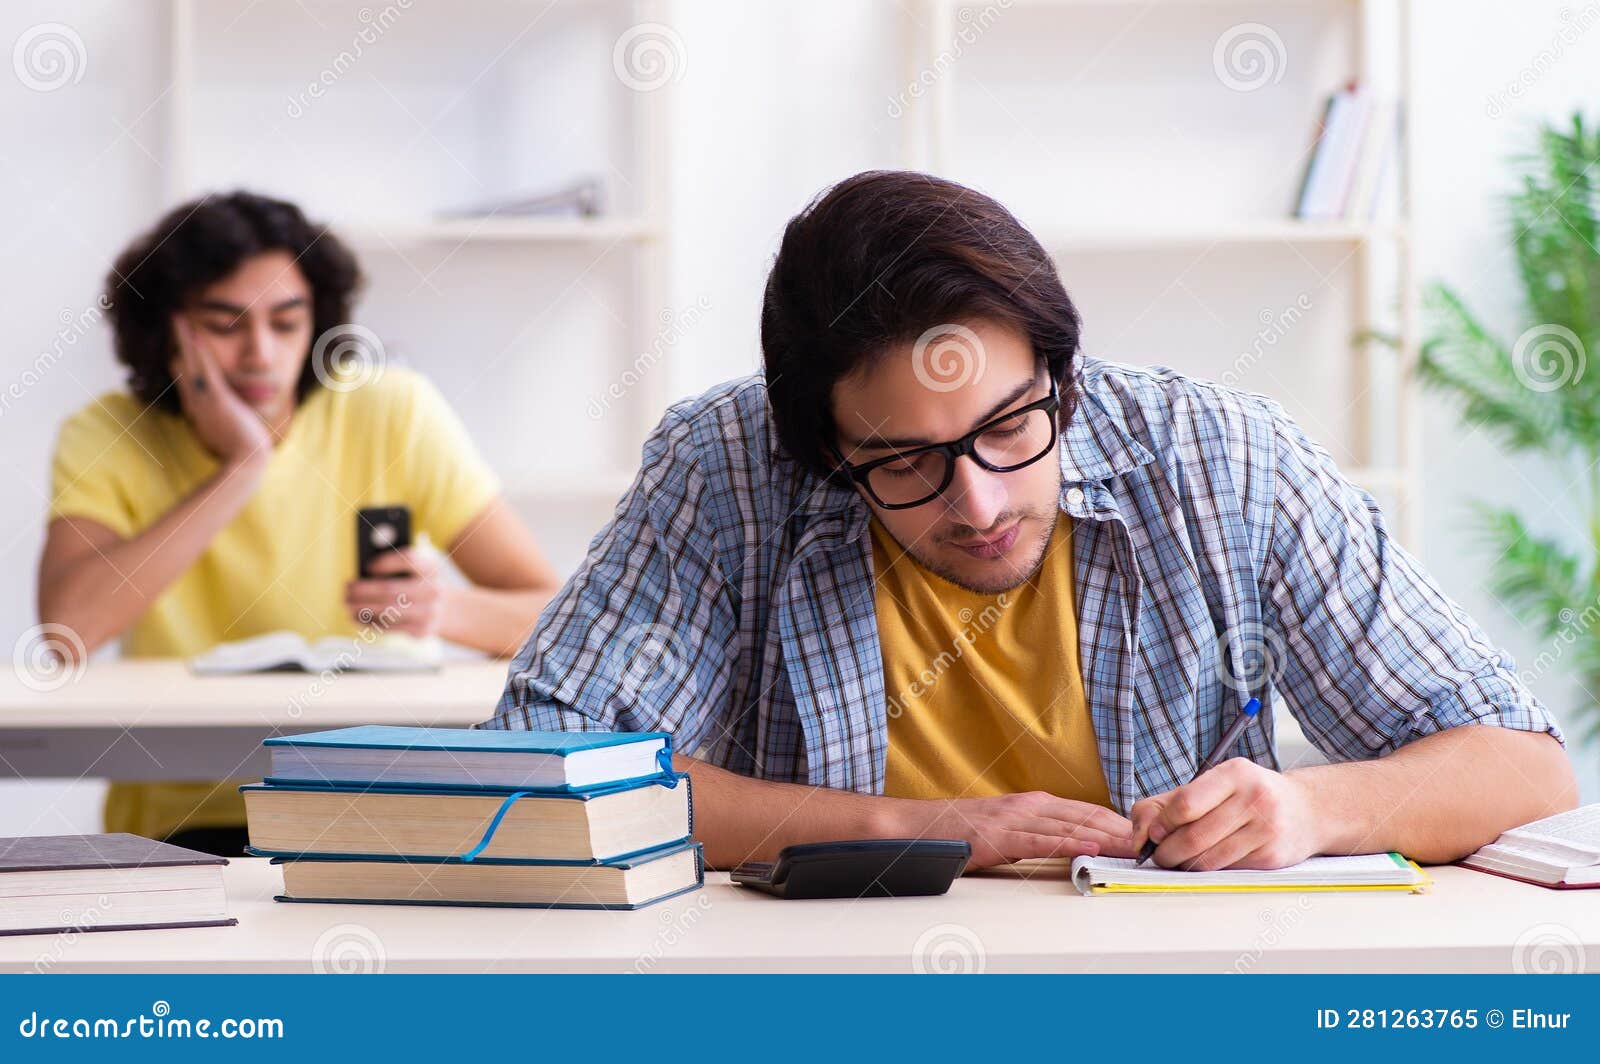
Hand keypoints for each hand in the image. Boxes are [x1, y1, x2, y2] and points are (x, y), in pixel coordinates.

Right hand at [171, 315, 272, 465]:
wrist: (245, 461)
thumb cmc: (239, 448)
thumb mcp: (224, 427)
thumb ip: (220, 414)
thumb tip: (222, 406)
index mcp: (196, 406)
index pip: (183, 375)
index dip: (179, 355)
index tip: (179, 339)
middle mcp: (194, 401)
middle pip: (180, 363)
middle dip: (177, 340)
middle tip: (172, 317)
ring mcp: (203, 399)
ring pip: (189, 362)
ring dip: (183, 338)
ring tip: (177, 316)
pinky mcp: (216, 399)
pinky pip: (205, 371)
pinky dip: (199, 352)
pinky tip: (195, 335)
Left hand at [345, 546, 451, 636]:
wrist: (449, 610)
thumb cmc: (421, 584)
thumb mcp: (417, 569)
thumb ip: (395, 565)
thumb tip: (363, 573)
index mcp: (431, 568)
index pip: (410, 560)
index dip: (388, 563)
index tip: (367, 566)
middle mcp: (433, 590)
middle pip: (391, 590)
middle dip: (364, 590)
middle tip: (347, 589)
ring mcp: (429, 613)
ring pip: (388, 611)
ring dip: (362, 608)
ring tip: (347, 604)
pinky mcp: (421, 631)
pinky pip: (390, 627)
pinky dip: (370, 622)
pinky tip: (357, 617)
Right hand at [910, 791, 1135, 869]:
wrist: (920, 826)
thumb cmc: (964, 830)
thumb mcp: (1009, 826)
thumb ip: (1040, 831)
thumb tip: (1075, 844)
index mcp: (1034, 803)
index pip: (1087, 811)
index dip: (1119, 822)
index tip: (1145, 835)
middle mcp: (1029, 805)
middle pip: (1086, 815)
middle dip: (1122, 829)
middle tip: (1152, 841)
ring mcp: (1014, 819)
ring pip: (1070, 826)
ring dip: (1106, 837)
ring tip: (1134, 847)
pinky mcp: (1000, 837)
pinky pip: (1040, 841)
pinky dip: (1068, 844)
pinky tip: (1090, 847)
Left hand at [1130, 758, 1320, 870]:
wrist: (1305, 810)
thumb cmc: (1246, 796)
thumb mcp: (1211, 785)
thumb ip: (1167, 802)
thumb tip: (1141, 833)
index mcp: (1234, 773)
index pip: (1186, 804)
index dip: (1162, 824)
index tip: (1154, 834)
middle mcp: (1254, 798)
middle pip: (1194, 836)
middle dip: (1168, 852)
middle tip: (1159, 856)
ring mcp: (1266, 828)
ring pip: (1209, 858)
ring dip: (1184, 865)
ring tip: (1177, 861)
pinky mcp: (1272, 855)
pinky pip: (1227, 870)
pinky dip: (1209, 870)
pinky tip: (1206, 862)